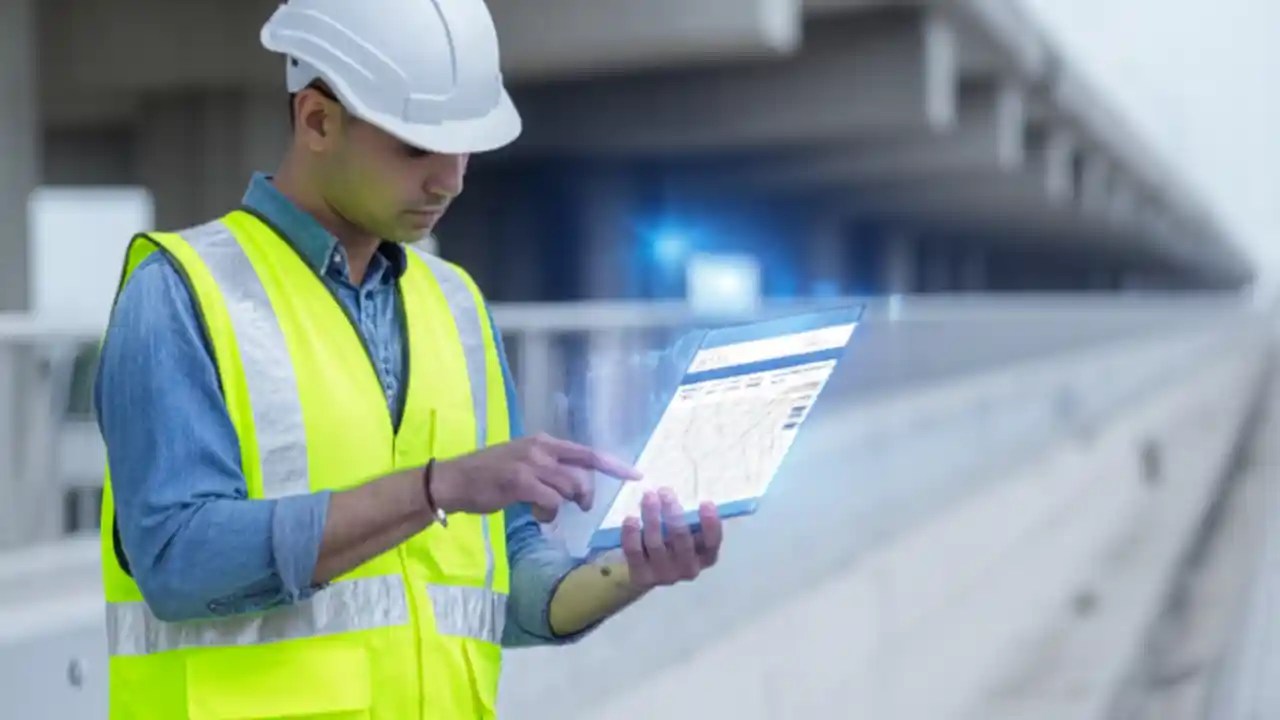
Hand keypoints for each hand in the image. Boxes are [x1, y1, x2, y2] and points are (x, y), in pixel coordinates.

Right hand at [430, 433, 640, 522]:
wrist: (454, 481)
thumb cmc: (488, 476)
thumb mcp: (523, 464)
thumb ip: (549, 469)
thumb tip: (574, 484)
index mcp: (543, 442)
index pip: (587, 452)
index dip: (614, 465)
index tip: (636, 475)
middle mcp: (540, 449)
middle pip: (582, 473)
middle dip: (585, 494)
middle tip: (579, 507)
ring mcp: (530, 464)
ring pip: (569, 488)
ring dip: (562, 506)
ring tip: (544, 510)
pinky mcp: (520, 482)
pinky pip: (551, 502)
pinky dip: (547, 514)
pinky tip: (535, 515)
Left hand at [621, 488, 722, 590]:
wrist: (645, 570)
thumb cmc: (673, 543)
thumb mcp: (688, 533)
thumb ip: (690, 520)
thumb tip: (681, 493)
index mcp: (705, 556)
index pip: (712, 542)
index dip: (711, 524)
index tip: (705, 503)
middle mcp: (688, 568)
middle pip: (681, 539)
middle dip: (673, 514)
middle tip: (665, 492)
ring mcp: (664, 574)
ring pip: (656, 543)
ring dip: (651, 517)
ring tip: (648, 497)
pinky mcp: (642, 576)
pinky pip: (635, 552)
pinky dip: (632, 534)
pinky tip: (631, 519)